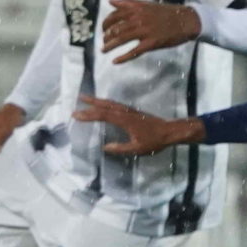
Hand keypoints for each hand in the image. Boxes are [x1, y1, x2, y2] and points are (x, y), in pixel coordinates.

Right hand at [75, 94, 199, 157]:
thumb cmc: (154, 140)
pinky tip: (103, 104)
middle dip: (91, 102)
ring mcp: (129, 110)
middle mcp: (125, 112)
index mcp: (124, 120)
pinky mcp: (132, 111)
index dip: (88, 115)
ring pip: (110, 103)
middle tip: (78, 100)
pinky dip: (106, 102)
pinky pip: (115, 104)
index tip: (76, 114)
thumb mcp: (137, 148)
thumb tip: (105, 147)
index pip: (102, 115)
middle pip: (105, 105)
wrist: (169, 131)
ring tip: (86, 98)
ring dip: (98, 100)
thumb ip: (120, 148)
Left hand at [101, 0, 201, 63]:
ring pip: (122, 39)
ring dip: (110, 46)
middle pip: (115, 29)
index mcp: (136, 9)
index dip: (105, 24)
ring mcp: (145, 31)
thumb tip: (111, 1)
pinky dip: (123, 57)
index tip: (102, 30)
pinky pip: (134, 51)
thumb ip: (127, 3)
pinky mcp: (152, 42)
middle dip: (106, 36)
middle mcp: (138, 19)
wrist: (186, 20)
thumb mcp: (146, 4)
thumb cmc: (165, 12)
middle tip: (104, 42)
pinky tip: (115, 61)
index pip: (114, 16)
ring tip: (103, 50)